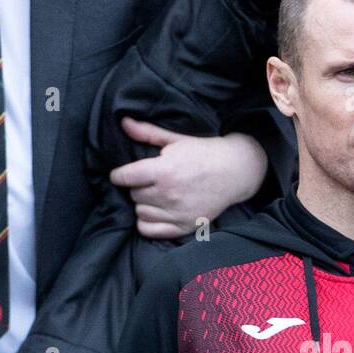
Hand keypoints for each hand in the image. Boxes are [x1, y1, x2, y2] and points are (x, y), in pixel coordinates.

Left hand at [111, 118, 267, 238]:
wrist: (235, 171)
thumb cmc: (204, 152)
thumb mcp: (176, 140)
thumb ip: (147, 133)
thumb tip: (123, 122)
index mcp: (164, 170)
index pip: (126, 177)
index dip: (119, 175)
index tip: (120, 175)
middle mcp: (169, 194)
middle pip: (133, 195)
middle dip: (137, 187)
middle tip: (147, 182)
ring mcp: (177, 213)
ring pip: (140, 212)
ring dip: (143, 204)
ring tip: (154, 196)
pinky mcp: (185, 226)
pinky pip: (150, 230)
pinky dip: (147, 222)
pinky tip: (156, 211)